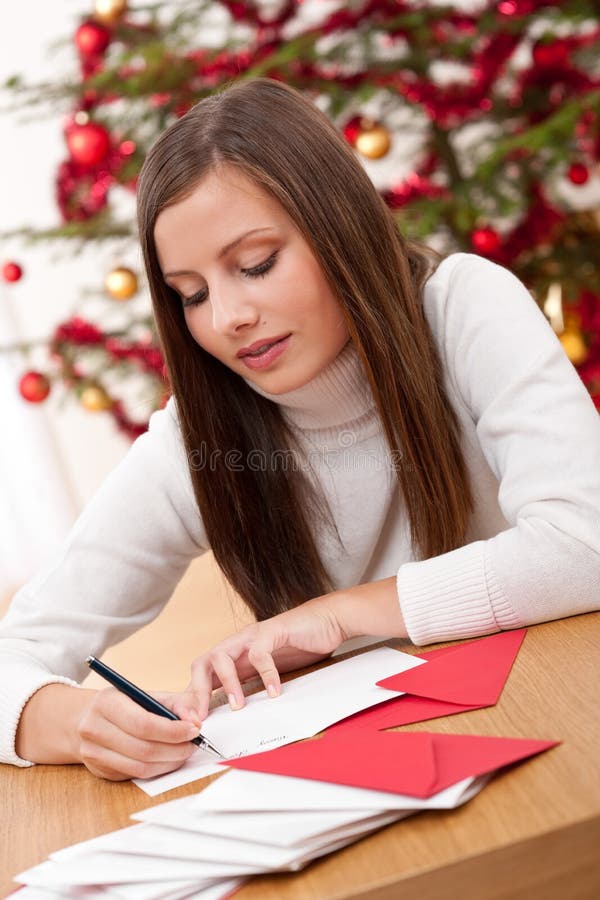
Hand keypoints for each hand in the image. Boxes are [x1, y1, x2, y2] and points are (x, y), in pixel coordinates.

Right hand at [75, 686, 199, 780]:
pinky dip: (158, 769)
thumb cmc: (121, 705)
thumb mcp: (145, 694)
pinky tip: (168, 759)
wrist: (82, 719)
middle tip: (194, 743)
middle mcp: (94, 729)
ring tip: (184, 751)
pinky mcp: (100, 771)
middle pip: (143, 749)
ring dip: (169, 762)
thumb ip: (175, 702)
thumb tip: (196, 719)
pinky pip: (135, 775)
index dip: (173, 730)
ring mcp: (93, 754)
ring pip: (140, 767)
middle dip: (176, 749)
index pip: (144, 723)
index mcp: (106, 703)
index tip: (194, 729)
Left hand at [172, 594, 345, 722]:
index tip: (192, 724)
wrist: (329, 619)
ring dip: (227, 683)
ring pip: (222, 655)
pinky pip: (260, 652)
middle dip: (197, 692)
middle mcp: (238, 644)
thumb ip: (254, 685)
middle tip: (203, 718)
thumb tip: (241, 716)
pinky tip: (275, 692)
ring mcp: (253, 635)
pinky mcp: (272, 631)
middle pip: (201, 664)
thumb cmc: (301, 645)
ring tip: (239, 707)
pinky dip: (265, 674)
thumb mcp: (270, 672)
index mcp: (235, 656)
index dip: (193, 699)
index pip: (203, 676)